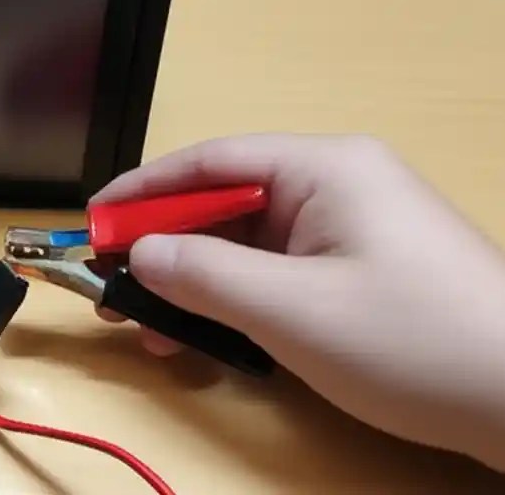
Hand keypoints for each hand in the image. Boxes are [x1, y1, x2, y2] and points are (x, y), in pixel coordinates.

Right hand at [92, 134, 504, 475]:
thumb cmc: (413, 342)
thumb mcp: (291, 312)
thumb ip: (203, 275)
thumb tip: (142, 253)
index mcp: (325, 168)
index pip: (210, 161)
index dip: (142, 190)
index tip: (91, 226)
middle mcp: (340, 184)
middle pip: (228, 203)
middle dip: (166, 248)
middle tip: (115, 294)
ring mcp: (358, 228)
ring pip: (251, 245)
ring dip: (198, 284)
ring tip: (153, 332)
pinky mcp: (369, 270)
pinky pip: (284, 273)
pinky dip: (240, 301)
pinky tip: (210, 338)